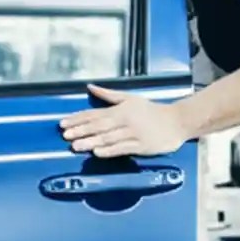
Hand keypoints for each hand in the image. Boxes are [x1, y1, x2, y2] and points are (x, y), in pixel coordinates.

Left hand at [60, 85, 190, 156]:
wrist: (176, 121)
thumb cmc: (151, 110)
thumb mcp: (130, 98)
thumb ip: (108, 95)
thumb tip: (90, 87)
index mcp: (120, 109)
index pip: (94, 114)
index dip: (78, 119)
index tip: (63, 123)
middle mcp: (124, 121)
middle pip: (99, 126)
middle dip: (81, 131)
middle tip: (65, 135)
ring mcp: (132, 134)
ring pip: (108, 138)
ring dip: (90, 142)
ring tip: (75, 146)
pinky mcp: (140, 146)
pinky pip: (122, 149)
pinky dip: (109, 151)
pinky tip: (97, 153)